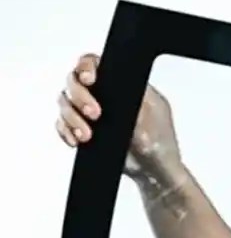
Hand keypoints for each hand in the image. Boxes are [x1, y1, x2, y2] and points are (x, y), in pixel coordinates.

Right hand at [56, 52, 182, 181]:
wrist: (153, 174)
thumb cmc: (161, 147)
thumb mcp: (153, 123)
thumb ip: (134, 104)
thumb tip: (117, 89)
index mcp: (125, 86)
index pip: (97, 63)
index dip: (87, 67)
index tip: (90, 80)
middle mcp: (106, 96)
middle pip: (75, 81)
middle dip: (80, 97)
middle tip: (94, 114)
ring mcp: (93, 112)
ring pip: (66, 102)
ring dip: (71, 117)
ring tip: (86, 135)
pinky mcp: (84, 129)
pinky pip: (63, 124)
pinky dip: (65, 131)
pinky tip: (76, 141)